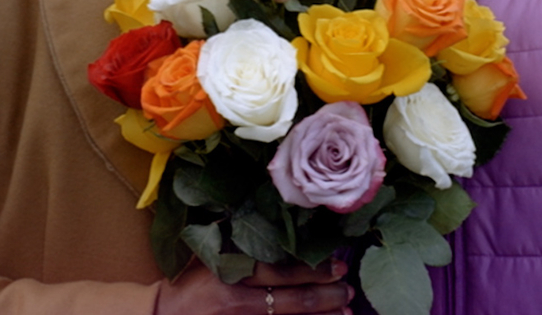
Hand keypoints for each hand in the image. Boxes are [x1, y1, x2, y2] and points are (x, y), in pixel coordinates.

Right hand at [155, 259, 353, 314]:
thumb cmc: (192, 281)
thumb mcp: (214, 256)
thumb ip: (245, 246)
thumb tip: (290, 234)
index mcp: (232, 274)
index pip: (281, 272)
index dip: (313, 271)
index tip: (339, 266)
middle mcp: (238, 302)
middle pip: (292, 302)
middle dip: (327, 298)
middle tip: (349, 293)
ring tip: (346, 314)